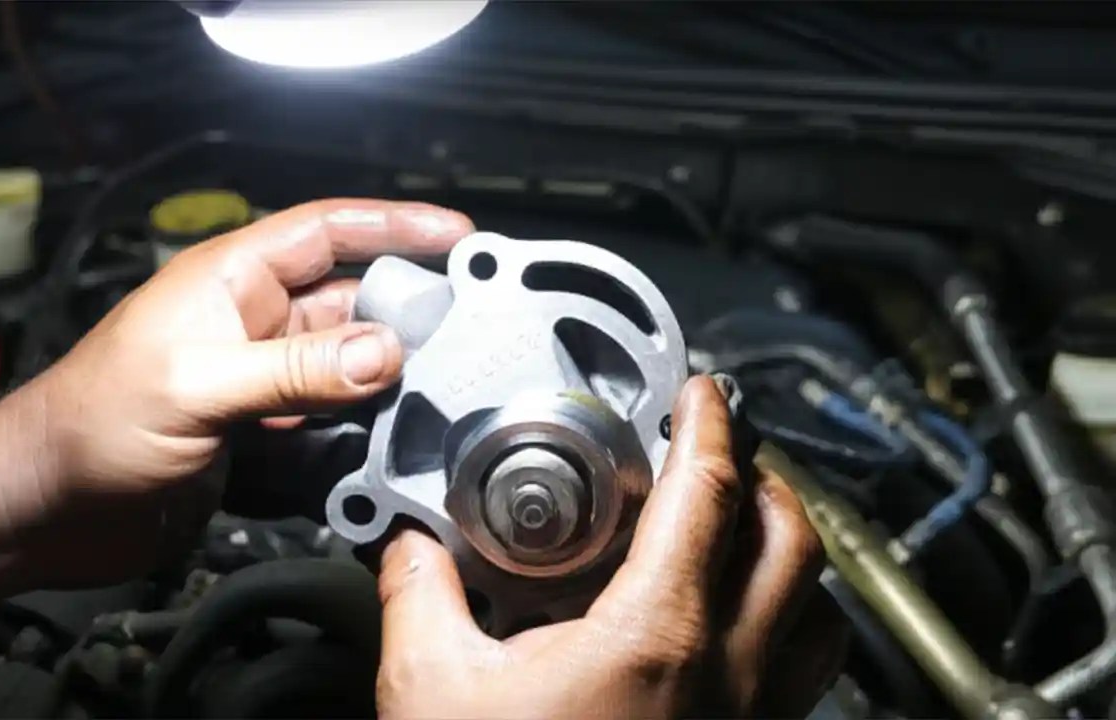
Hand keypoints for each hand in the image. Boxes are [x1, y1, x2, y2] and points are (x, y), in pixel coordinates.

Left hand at [10, 199, 473, 584]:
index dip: (394, 225)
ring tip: (443, 375)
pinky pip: (327, 406)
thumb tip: (381, 352)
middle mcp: (249, 318)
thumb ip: (292, 370)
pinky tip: (391, 424)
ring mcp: (256, 371)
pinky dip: (361, 413)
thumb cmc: (88, 427)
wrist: (47, 507)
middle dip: (408, 302)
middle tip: (469, 320)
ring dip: (389, 365)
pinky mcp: (258, 421)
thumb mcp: (195, 386)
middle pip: (349, 294)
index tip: (456, 234)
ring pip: (344, 354)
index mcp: (228, 279)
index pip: (327, 231)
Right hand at [376, 376, 849, 718]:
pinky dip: (794, 624)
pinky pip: (808, 673)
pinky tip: (744, 625)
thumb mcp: (431, 690)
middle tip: (713, 452)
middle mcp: (726, 675)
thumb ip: (418, 595)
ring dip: (788, 550)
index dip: (709, 425)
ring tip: (740, 527)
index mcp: (655, 637)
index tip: (701, 393)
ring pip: (818, 607)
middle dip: (758, 474)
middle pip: (788, 537)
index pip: (708, 494)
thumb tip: (407, 544)